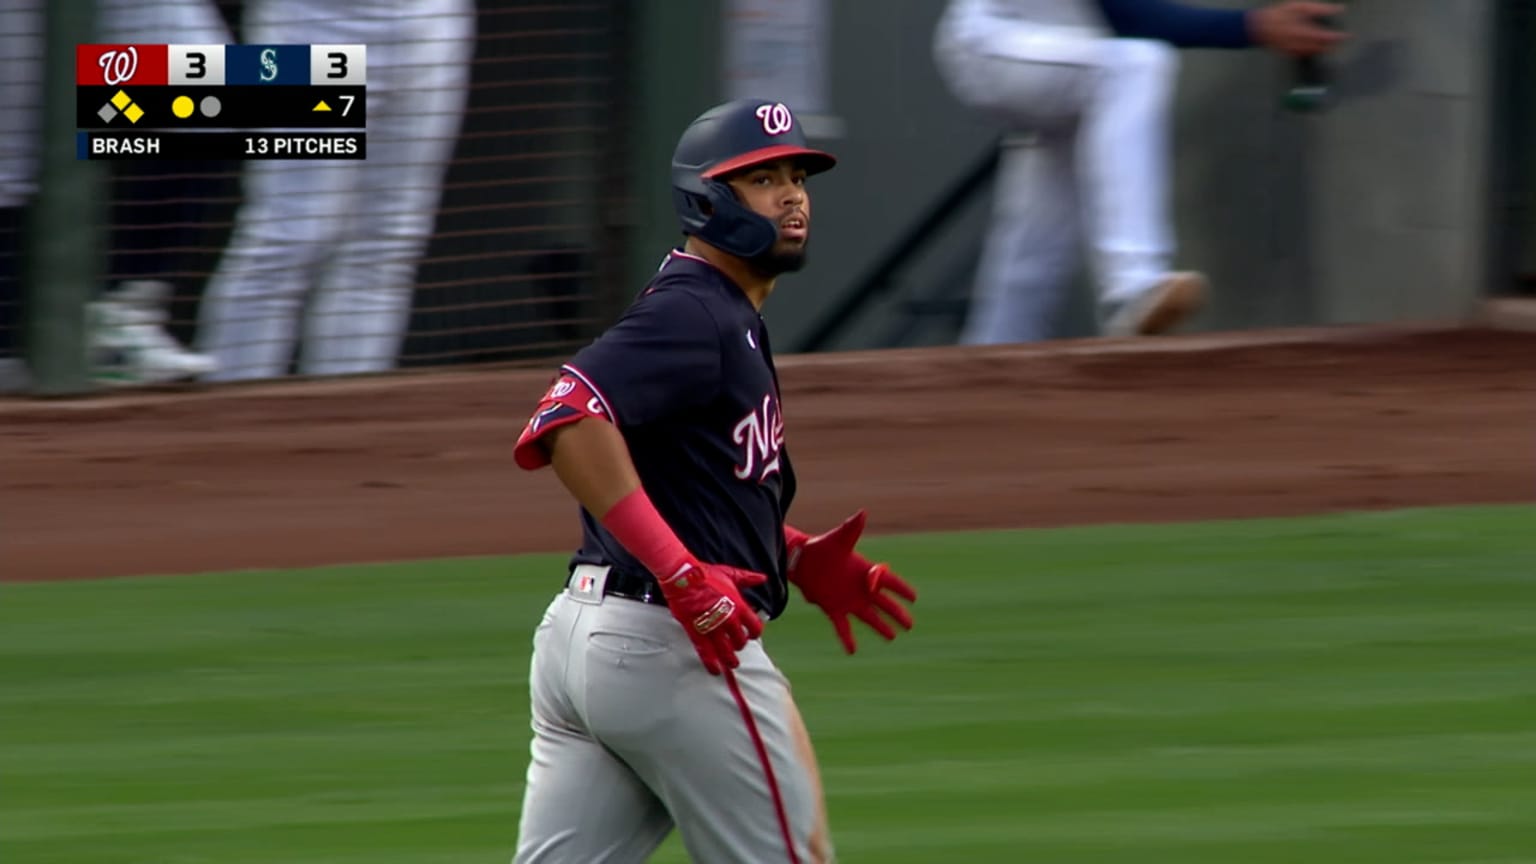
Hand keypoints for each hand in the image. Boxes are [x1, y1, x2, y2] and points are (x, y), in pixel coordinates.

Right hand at [656, 558, 766, 674]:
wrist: (684, 577)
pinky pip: (706, 652)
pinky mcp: (697, 632)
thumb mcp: (730, 574)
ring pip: (726, 651)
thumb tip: (762, 578)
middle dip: (739, 645)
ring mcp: (713, 628)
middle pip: (740, 641)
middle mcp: (729, 620)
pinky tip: (715, 671)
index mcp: (739, 606)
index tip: (751, 635)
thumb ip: (747, 579)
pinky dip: (711, 663)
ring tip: (732, 665)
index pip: (755, 627)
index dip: (754, 633)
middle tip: (736, 647)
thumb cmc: (706, 574)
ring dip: (730, 660)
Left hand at [787, 511, 916, 653]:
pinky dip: (847, 638)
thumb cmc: (822, 547)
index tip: (914, 597)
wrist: (801, 560)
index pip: (888, 581)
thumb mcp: (838, 539)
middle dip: (897, 613)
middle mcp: (859, 588)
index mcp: (864, 571)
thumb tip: (862, 512)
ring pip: (869, 617)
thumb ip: (851, 529)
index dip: (901, 589)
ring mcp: (848, 600)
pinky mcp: (834, 608)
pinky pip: (843, 626)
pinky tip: (852, 650)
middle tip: (910, 624)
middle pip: (883, 603)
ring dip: (880, 626)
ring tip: (893, 636)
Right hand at [1248, 1, 1347, 56]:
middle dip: (1332, 45)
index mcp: (1303, 30)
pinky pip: (1304, 55)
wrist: (1259, 27)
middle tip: (1341, 42)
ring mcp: (1294, 50)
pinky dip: (1312, 52)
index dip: (1336, 37)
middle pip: (1321, 48)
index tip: (1347, 36)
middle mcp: (1299, 43)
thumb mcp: (1300, 6)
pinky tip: (1317, 49)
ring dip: (1324, 50)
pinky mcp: (1289, 53)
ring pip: (1313, 53)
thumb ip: (1319, 8)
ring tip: (1332, 46)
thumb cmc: (1280, 14)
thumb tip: (1338, 9)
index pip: (1325, 36)